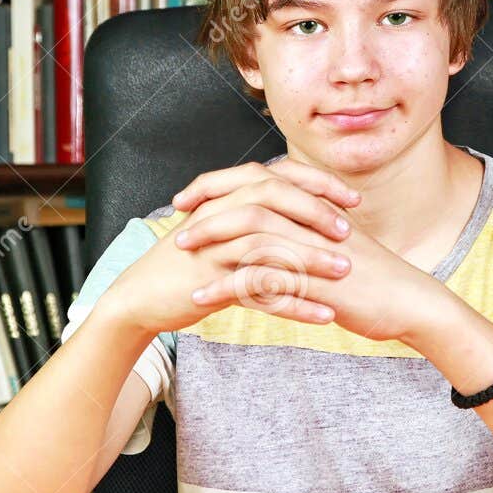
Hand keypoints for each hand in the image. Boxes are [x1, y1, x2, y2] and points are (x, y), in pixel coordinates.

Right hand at [95, 159, 361, 337]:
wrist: (141, 296)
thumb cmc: (188, 263)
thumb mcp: (221, 230)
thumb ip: (256, 216)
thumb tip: (302, 209)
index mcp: (226, 197)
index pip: (279, 176)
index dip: (318, 184)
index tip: (352, 199)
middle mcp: (220, 214)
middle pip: (274, 199)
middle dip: (317, 213)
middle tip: (349, 231)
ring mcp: (213, 247)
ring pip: (268, 244)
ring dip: (311, 257)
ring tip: (345, 271)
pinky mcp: (211, 283)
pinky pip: (260, 291)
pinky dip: (295, 304)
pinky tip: (323, 316)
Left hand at [176, 165, 454, 346]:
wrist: (411, 302)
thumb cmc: (376, 279)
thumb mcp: (339, 246)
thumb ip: (310, 232)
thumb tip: (280, 231)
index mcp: (316, 206)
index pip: (260, 181)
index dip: (221, 186)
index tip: (191, 198)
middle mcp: (312, 220)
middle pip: (248, 200)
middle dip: (207, 211)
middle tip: (177, 225)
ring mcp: (313, 249)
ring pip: (250, 235)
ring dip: (209, 245)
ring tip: (180, 258)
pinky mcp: (314, 281)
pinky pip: (260, 279)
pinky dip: (225, 286)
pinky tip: (201, 299)